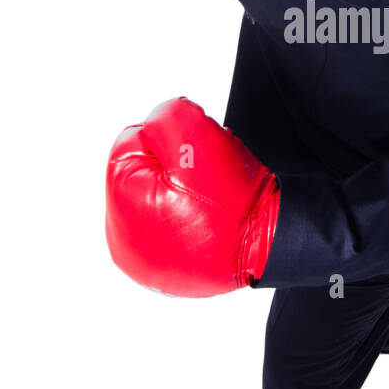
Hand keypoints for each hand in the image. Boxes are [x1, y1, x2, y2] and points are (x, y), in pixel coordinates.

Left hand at [105, 96, 279, 296]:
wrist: (268, 244)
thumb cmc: (232, 198)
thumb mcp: (196, 136)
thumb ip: (166, 115)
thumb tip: (158, 121)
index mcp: (120, 203)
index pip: (133, 142)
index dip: (171, 139)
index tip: (198, 156)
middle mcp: (122, 240)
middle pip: (143, 172)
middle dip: (174, 164)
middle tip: (207, 176)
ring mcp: (142, 261)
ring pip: (157, 197)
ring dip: (181, 190)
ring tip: (211, 199)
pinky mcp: (163, 273)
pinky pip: (169, 227)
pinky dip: (187, 217)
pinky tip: (208, 220)